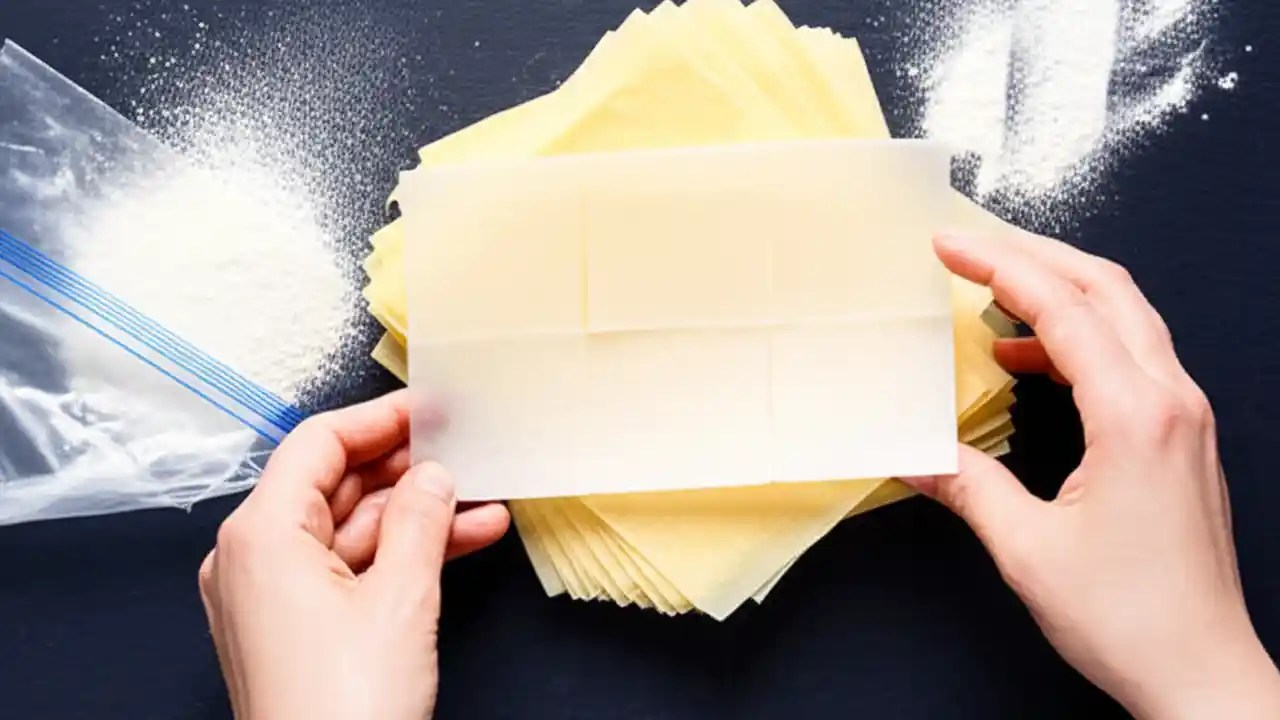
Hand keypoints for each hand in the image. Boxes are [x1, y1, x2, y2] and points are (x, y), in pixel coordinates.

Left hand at [198, 390, 508, 719]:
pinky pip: (350, 571)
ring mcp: (271, 597)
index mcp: (260, 535)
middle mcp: (253, 559)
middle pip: (335, 485)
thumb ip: (421, 521)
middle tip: (465, 451)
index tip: (431, 407)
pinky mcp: (295, 629)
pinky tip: (462, 543)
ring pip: (351, 531)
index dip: (381, 419)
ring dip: (418, 518)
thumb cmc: (343, 710)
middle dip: (408, 472)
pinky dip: (402, 557)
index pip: (318, 443)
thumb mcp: (402, 598)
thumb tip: (434, 475)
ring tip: (483, 504)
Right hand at [904, 233, 1279, 719]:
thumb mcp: (1027, 550)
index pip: (1065, 308)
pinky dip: (1078, 337)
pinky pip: (1133, 356)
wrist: (1201, 671)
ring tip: (993, 289)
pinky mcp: (1182, 437)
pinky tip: (1029, 357)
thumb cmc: (1130, 619)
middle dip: (1034, 254)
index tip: (948, 244)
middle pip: (1108, 288)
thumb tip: (913, 452)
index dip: (1000, 265)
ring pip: (1127, 315)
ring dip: (1060, 290)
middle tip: (970, 244)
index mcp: (1136, 417)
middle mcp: (1172, 402)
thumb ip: (968, 486)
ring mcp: (1185, 417)